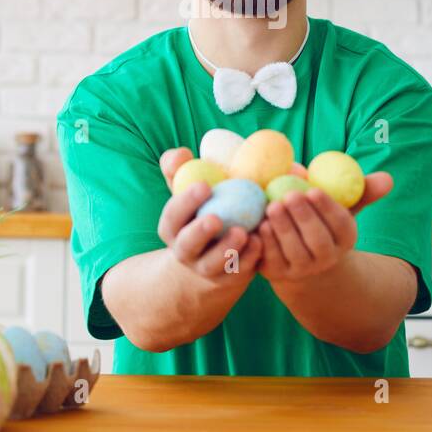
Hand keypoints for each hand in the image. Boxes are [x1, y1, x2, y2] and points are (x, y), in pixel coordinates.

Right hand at [157, 147, 261, 280]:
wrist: (213, 252)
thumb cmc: (201, 208)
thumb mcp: (188, 189)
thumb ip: (181, 168)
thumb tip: (181, 153)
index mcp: (172, 227)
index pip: (172, 215)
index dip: (184, 202)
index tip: (204, 186)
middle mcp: (185, 250)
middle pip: (187, 245)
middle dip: (199, 232)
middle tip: (216, 218)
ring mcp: (206, 267)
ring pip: (213, 264)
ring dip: (227, 249)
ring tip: (243, 232)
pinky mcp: (228, 278)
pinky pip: (238, 271)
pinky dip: (249, 258)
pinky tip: (260, 241)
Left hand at [256, 172, 392, 283]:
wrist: (304, 265)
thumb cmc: (324, 226)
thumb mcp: (343, 209)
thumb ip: (361, 191)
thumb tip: (387, 179)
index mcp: (345, 238)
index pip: (340, 224)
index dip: (327, 208)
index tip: (313, 190)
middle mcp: (326, 258)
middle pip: (317, 239)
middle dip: (303, 217)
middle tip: (289, 195)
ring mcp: (301, 269)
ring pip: (293, 251)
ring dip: (283, 229)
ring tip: (272, 206)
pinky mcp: (276, 274)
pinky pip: (271, 259)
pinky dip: (266, 242)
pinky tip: (261, 224)